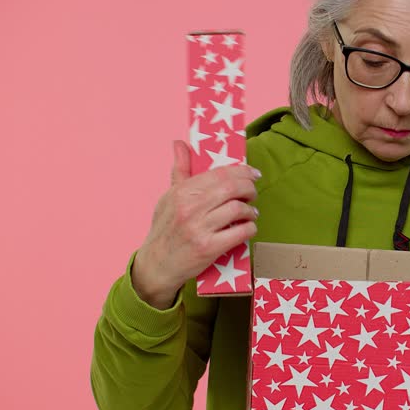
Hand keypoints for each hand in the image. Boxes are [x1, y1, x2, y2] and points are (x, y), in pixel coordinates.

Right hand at [130, 140, 259, 307]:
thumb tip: (179, 144)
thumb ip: (180, 170)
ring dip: (250, 210)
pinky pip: (240, 232)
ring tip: (250, 212)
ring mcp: (199, 228)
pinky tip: (247, 227)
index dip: (242, 171)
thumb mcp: (168, 197)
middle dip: (249, 188)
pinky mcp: (209, 248)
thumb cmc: (165, 229)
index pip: (220, 173)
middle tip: (252, 193)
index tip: (252, 173)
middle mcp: (190, 208)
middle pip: (232, 188)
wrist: (156, 265)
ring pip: (238, 209)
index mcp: (182, 192)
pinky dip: (249, 228)